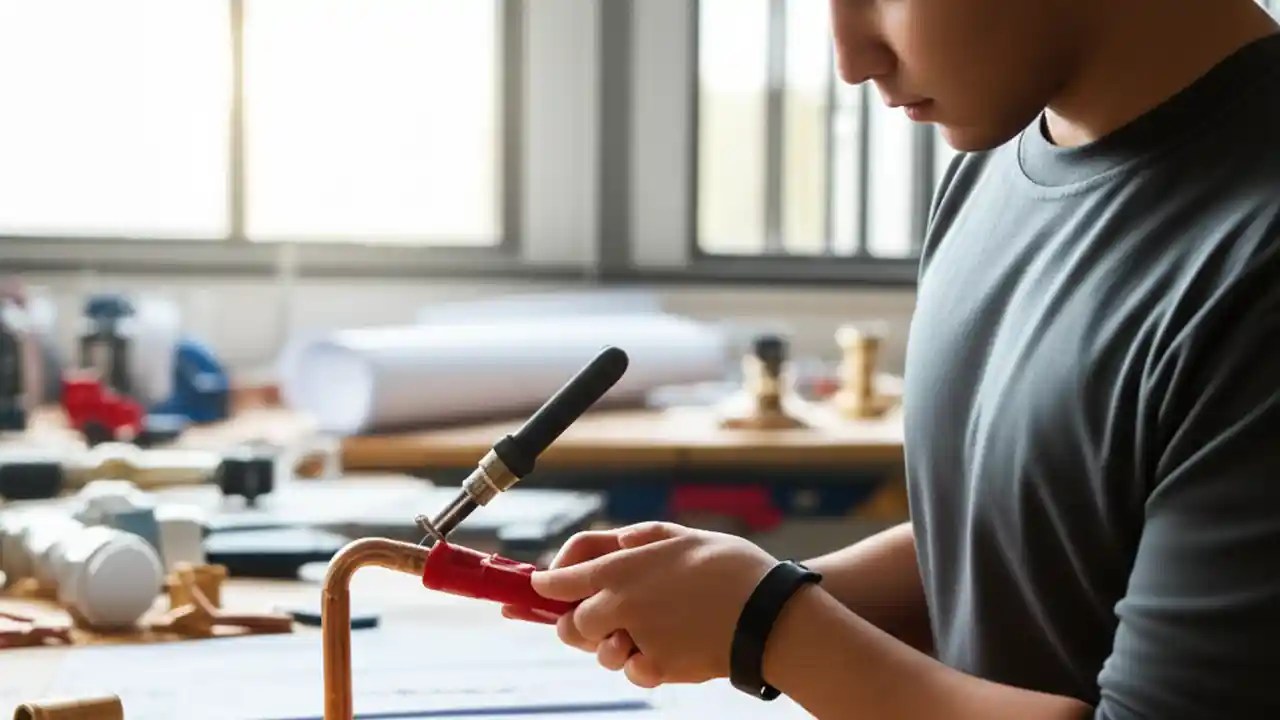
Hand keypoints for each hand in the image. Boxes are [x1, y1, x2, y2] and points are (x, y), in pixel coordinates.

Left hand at [504, 522, 777, 688]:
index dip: (542, 585)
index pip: (559, 580)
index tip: (538, 587)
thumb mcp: (682, 536)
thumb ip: (639, 539)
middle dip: (575, 623)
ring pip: (601, 652)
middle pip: (571, 625)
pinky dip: (643, 664)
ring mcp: (638, 640)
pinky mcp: (660, 669)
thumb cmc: (731, 567)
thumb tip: (612, 545)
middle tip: (594, 616)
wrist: (770, 614)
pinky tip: (664, 649)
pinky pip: (635, 672)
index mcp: (620, 568)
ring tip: (637, 634)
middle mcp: (620, 605)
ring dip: (610, 646)